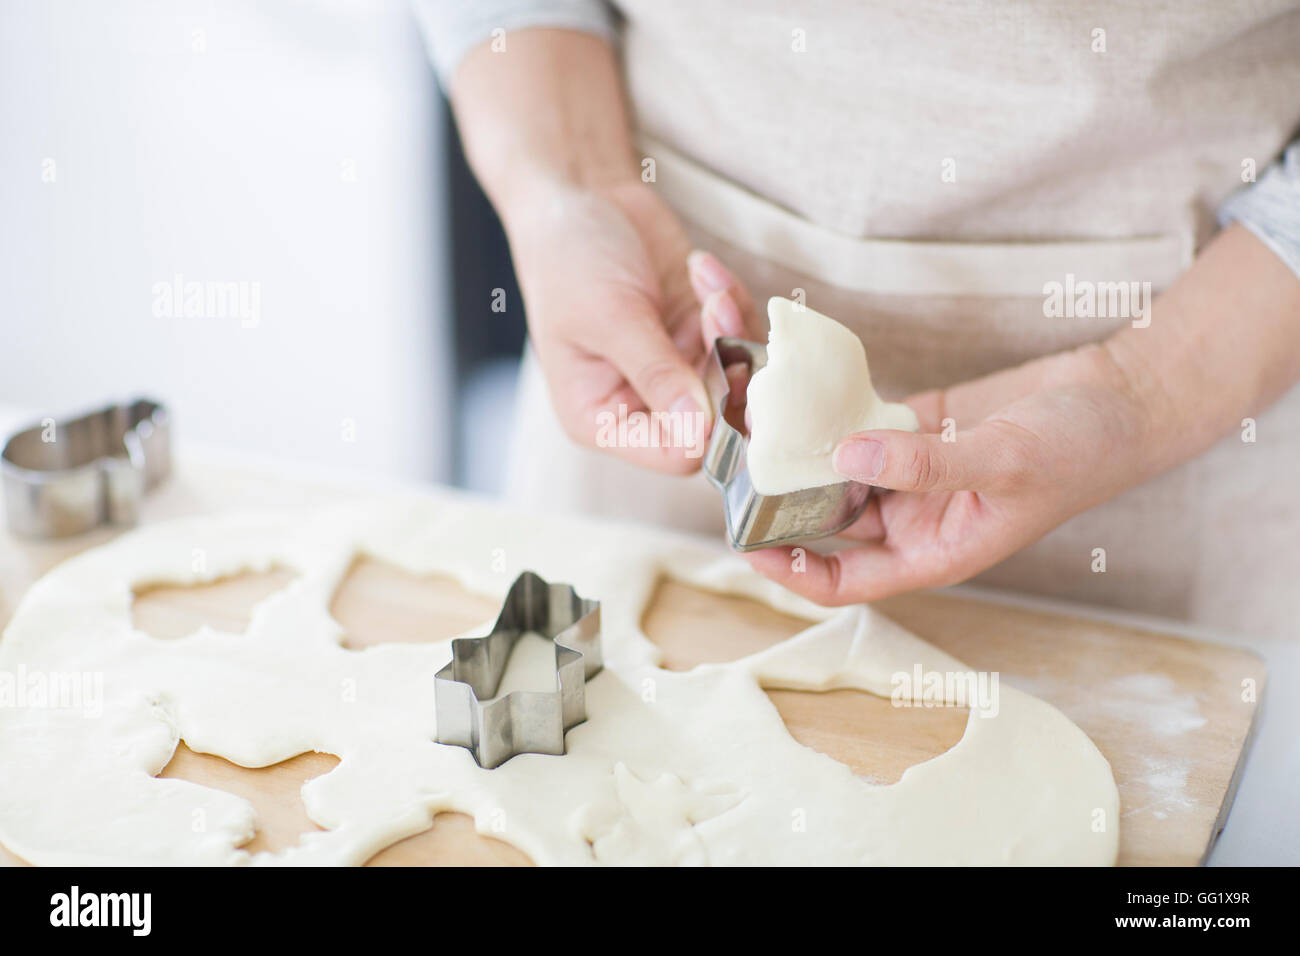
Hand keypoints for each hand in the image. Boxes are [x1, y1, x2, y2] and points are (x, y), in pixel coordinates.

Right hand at [506, 181, 755, 471]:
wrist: (579, 193)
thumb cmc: (570, 256)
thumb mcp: (611, 316)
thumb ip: (657, 374)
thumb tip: (699, 431)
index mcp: (601, 417)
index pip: (675, 452)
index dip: (713, 424)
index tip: (728, 371)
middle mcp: (641, 403)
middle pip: (719, 418)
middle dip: (729, 364)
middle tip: (719, 310)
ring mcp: (675, 369)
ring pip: (738, 376)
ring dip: (734, 326)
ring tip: (707, 283)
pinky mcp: (698, 334)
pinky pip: (741, 336)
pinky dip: (733, 302)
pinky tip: (702, 269)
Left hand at [690, 259, 1158, 604]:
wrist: (1118, 398)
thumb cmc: (1079, 450)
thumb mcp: (1003, 460)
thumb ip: (925, 464)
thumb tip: (844, 457)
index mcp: (931, 552)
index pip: (844, 580)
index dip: (791, 573)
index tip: (746, 545)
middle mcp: (909, 519)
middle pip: (825, 522)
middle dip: (778, 500)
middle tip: (729, 469)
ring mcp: (907, 473)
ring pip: (833, 471)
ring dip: (795, 452)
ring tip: (747, 423)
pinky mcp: (911, 428)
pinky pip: (854, 426)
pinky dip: (825, 413)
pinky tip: (790, 388)